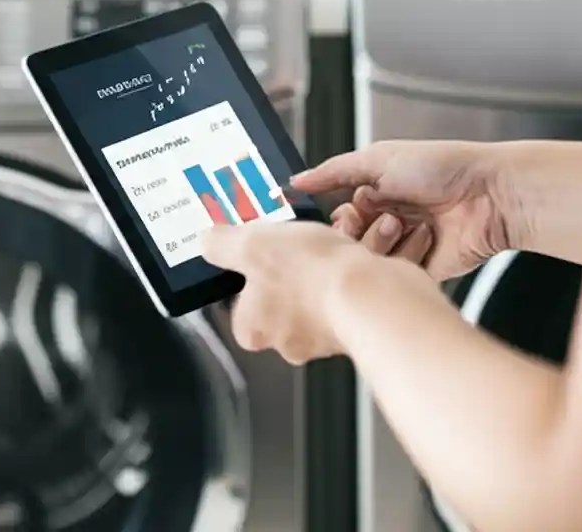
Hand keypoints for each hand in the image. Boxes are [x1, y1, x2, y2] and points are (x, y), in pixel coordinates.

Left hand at [201, 221, 434, 364]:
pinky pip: (350, 292)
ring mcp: (325, 337)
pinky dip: (356, 271)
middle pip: (282, 293)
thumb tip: (207, 242)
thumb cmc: (314, 277)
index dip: (253, 269)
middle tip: (303, 242)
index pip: (242, 299)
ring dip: (330, 262)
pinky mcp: (358, 327)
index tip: (263, 250)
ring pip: (320, 289)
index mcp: (254, 329)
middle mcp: (288, 341)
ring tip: (337, 241)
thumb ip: (221, 245)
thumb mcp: (252, 245)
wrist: (374, 294)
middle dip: (296, 262)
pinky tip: (360, 254)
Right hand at [293, 141, 516, 280]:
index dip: (336, 218)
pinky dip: (402, 259)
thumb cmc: (443, 167)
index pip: (339, 216)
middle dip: (354, 232)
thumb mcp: (378, 158)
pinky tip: (420, 238)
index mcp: (376, 194)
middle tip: (368, 218)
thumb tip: (295, 181)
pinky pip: (395, 275)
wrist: (490, 194)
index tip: (341, 213)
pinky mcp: (422, 271)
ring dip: (381, 241)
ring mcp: (405, 247)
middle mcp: (388, 221)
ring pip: (369, 260)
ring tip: (401, 223)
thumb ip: (332, 172)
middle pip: (350, 242)